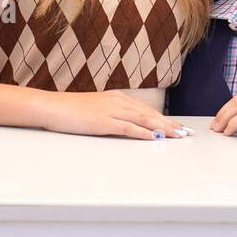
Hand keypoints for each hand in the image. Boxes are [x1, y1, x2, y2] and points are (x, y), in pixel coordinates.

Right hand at [38, 90, 189, 139]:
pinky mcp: (102, 122)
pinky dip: (143, 133)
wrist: (51, 106)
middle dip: (170, 124)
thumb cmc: (70, 110)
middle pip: (149, 114)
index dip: (164, 118)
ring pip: (143, 119)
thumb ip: (112, 114)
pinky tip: (154, 138)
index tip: (178, 126)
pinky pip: (127, 128)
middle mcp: (118, 101)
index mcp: (117, 98)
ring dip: (162, 128)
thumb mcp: (95, 108)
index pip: (146, 109)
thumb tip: (126, 125)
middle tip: (185, 133)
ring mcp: (110, 111)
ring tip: (177, 135)